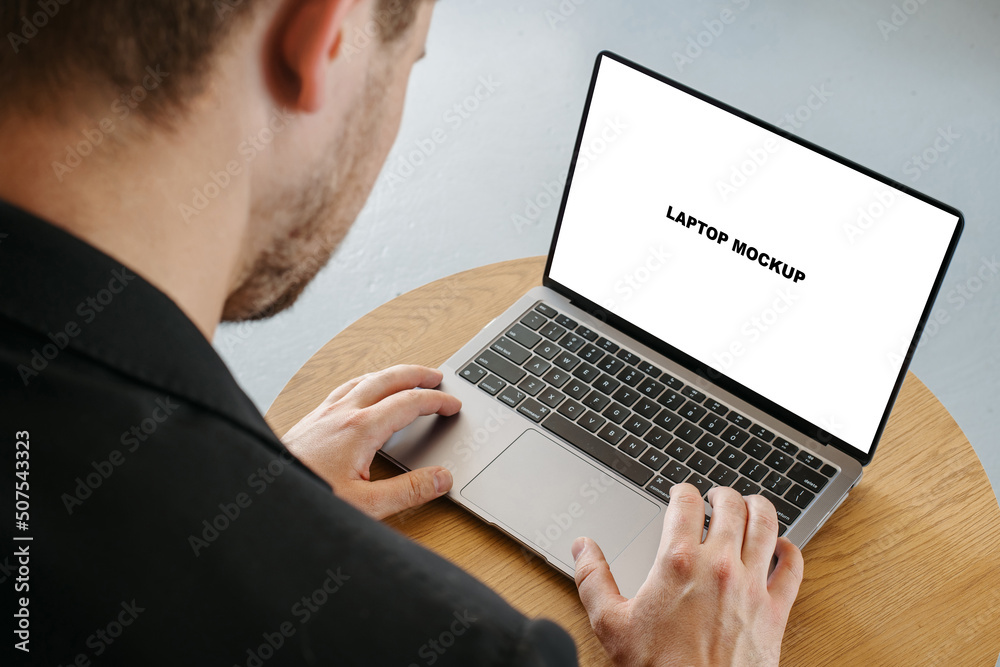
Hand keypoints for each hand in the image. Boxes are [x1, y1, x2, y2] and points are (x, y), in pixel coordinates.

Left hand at [281, 365, 460, 519]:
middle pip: (388, 379)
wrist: (264, 496)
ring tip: (406, 376)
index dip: (436, 401)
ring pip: (365, 379)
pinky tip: (362, 388)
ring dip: (391, 374)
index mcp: (361, 429)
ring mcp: (324, 413)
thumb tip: (441, 479)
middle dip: (416, 374)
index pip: (409, 403)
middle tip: (437, 376)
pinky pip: (344, 388)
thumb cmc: (308, 498)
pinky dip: (365, 381)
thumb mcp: (366, 505)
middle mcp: (343, 413)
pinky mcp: (311, 419)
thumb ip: (408, 491)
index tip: (452, 405)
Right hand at [572, 483, 802, 666]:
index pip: (686, 503)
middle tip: (716, 497)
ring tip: (750, 506)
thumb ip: (593, 579)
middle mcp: (718, 566)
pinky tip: (782, 546)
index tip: (680, 493)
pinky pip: (793, 567)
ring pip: (767, 525)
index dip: (683, 490)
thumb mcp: (610, 624)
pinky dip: (790, 549)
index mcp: (677, 562)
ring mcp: (751, 586)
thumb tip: (583, 547)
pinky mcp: (775, 610)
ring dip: (758, 507)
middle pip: (731, 505)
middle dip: (722, 494)